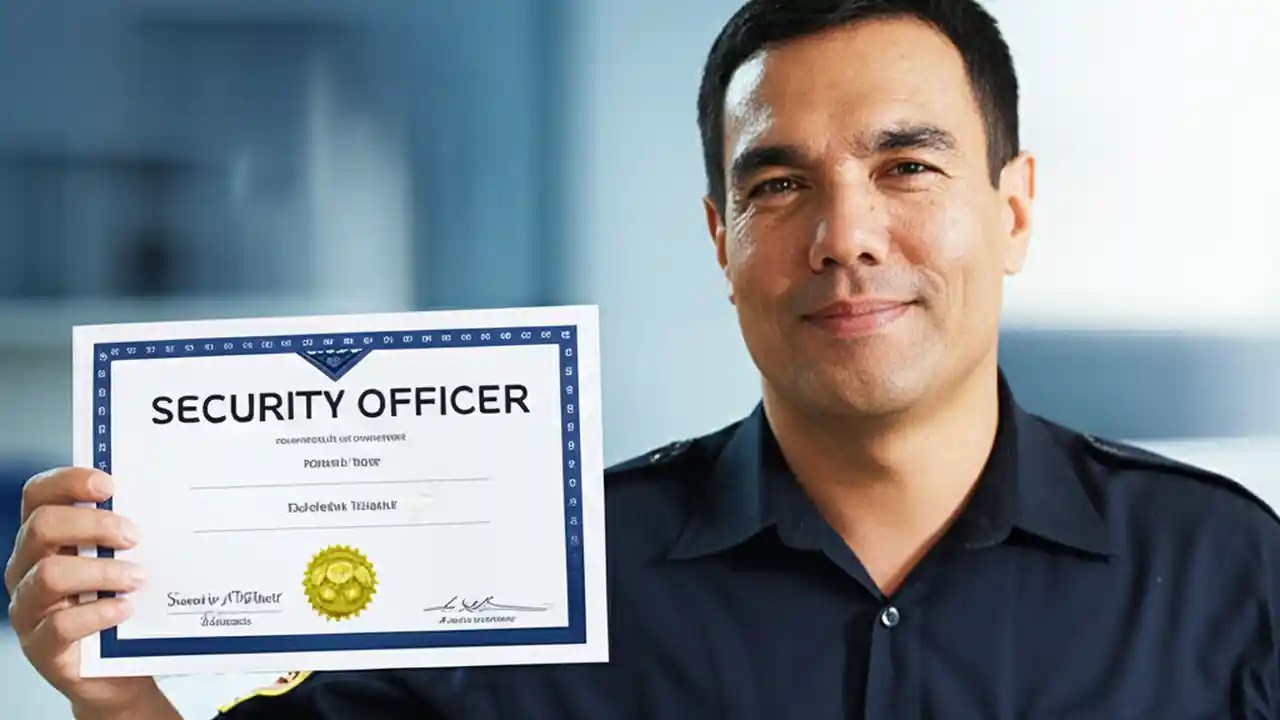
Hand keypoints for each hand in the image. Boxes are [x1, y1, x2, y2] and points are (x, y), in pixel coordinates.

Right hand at [4, 467, 176, 719]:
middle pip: (42, 526)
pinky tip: (124, 609)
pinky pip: (60, 626)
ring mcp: (30, 608)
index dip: (69, 482)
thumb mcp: (123, 562)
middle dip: (94, 525)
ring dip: (102, 571)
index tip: (110, 485)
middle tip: (134, 536)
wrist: (121, 672)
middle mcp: (28, 568)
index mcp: (45, 539)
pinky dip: (98, 613)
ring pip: (50, 574)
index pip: (38, 495)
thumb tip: (160, 502)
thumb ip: (127, 534)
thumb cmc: (122, 606)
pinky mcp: (41, 647)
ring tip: (137, 578)